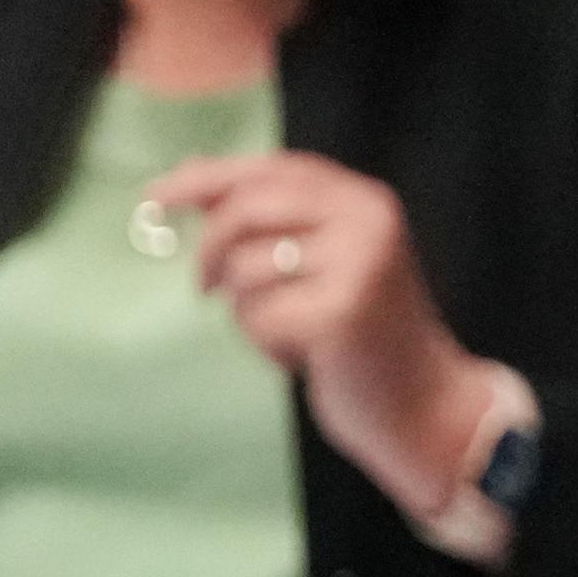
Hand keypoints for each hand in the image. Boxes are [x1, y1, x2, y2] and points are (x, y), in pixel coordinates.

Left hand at [143, 151, 500, 516]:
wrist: (425, 406)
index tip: (152, 198)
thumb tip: (191, 171)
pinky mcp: (341, 315)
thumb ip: (271, 217)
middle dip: (209, 249)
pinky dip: (264, 344)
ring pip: (245, 268)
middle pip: (246, 209)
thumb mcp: (325, 262)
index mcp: (366, 201)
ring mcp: (358, 266)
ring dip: (247, 310)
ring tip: (289, 333)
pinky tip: (303, 359)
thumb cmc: (365, 335)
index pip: (271, 169)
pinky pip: (257, 317)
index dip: (205, 179)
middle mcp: (367, 223)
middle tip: (203, 289)